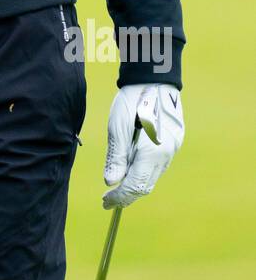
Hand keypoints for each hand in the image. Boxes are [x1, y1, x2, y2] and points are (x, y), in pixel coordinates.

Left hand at [102, 83, 183, 208]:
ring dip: (135, 184)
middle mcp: (166, 155)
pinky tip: (131, 169)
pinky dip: (143, 172)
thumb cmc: (133, 99)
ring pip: (152, 177)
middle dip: (126, 195)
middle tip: (108, 199)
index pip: (134, 186)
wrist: (155, 78)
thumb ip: (117, 156)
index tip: (105, 202)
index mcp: (153, 153)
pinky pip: (158, 166)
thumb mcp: (118, 127)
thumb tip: (111, 181)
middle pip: (145, 185)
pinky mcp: (174, 142)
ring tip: (116, 187)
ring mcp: (173, 149)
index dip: (119, 197)